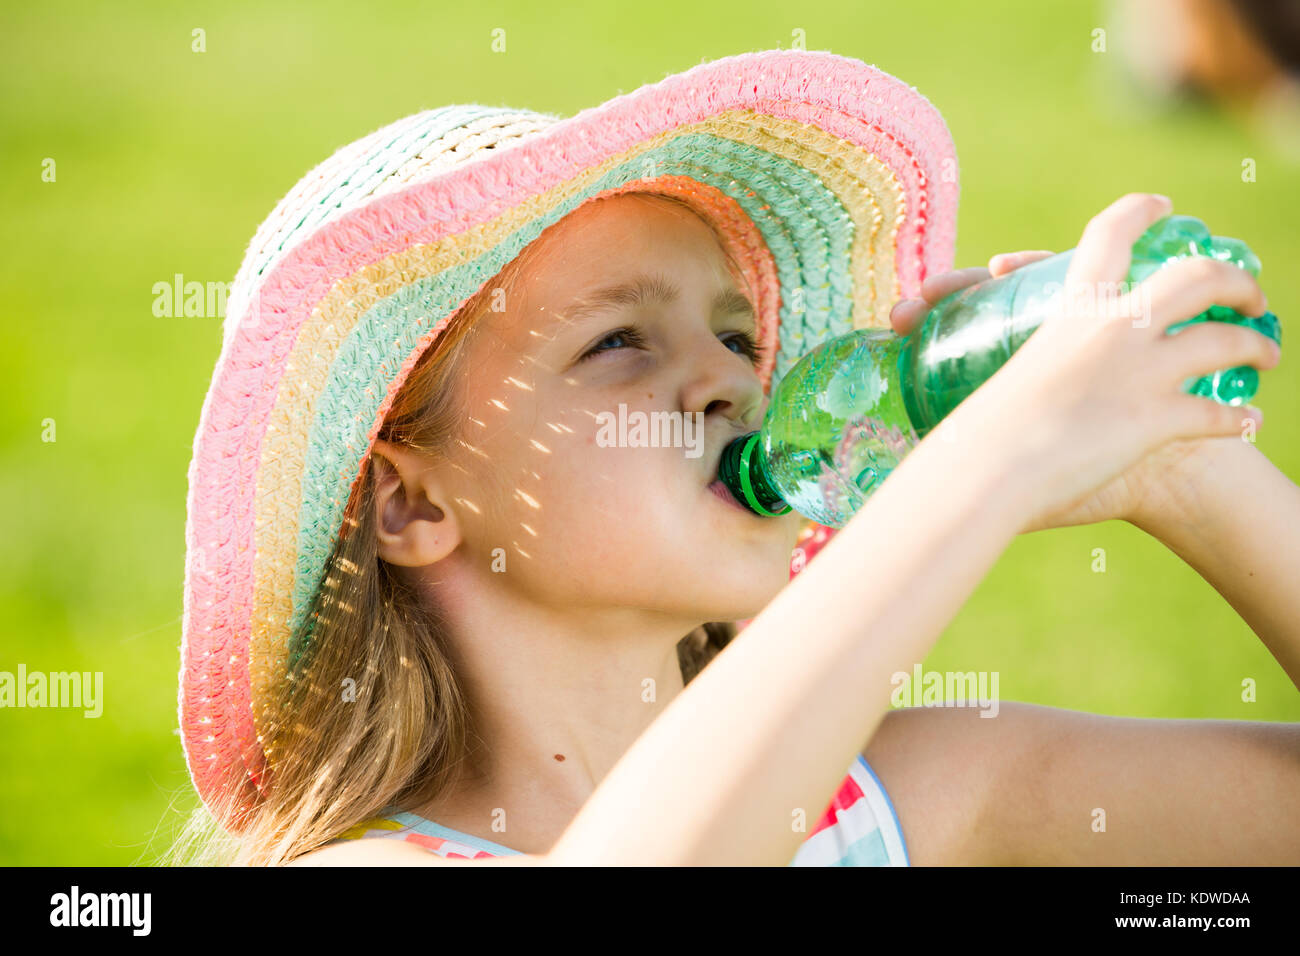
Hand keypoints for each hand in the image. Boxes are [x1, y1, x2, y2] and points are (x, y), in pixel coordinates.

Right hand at [915, 193, 1277, 533]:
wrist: (987, 472)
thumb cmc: (972, 431)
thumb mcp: (993, 378)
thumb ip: (1004, 371)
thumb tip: (991, 388)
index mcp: (1073, 308)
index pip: (1111, 234)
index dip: (1142, 212)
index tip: (1164, 206)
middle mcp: (1115, 328)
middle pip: (1198, 276)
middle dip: (1234, 280)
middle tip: (1250, 294)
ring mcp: (1142, 372)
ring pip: (1225, 341)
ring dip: (1255, 345)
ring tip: (1269, 356)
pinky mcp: (1157, 420)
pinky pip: (1218, 415)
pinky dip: (1239, 419)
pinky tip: (1251, 423)